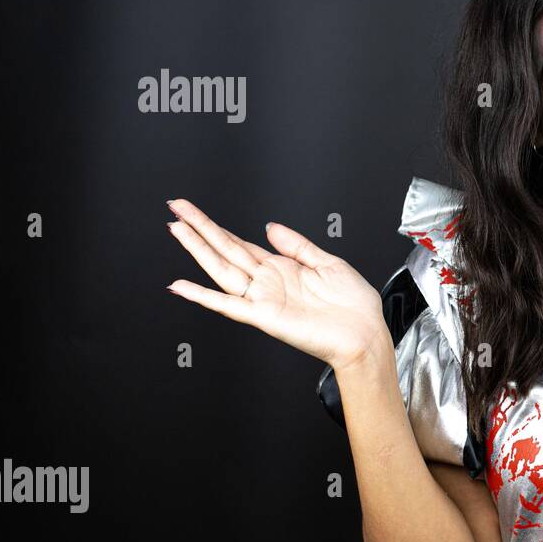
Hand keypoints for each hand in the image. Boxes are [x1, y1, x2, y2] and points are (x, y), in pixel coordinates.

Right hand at [165, 199, 389, 370]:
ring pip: (222, 270)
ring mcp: (263, 299)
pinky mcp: (265, 317)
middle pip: (225, 250)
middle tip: (176, 207)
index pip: (240, 243)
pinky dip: (203, 297)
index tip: (194, 211)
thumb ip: (297, 245)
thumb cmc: (353, 305)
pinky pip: (228, 305)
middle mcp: (268, 282)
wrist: (366, 334)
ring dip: (198, 250)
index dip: (216, 227)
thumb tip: (269, 226)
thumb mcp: (328, 263)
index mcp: (282, 268)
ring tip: (176, 229)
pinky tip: (181, 286)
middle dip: (200, 228)